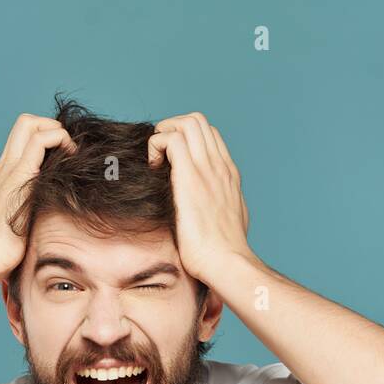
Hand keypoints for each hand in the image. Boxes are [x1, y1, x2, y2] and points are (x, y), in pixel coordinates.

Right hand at [0, 113, 74, 282]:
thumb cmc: (1, 250)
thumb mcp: (20, 222)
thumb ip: (30, 211)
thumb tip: (50, 218)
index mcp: (4, 175)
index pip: (22, 137)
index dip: (46, 136)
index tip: (63, 157)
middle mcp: (4, 167)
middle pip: (25, 122)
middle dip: (52, 126)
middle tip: (68, 151)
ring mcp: (9, 169)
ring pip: (30, 124)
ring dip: (57, 132)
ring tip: (71, 156)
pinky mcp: (18, 177)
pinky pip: (40, 142)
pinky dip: (60, 140)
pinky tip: (70, 161)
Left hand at [148, 112, 252, 284]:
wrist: (227, 262)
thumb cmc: (224, 253)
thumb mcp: (230, 223)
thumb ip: (222, 207)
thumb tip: (213, 209)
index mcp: (228, 175)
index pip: (210, 136)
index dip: (186, 140)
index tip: (171, 163)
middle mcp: (220, 166)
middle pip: (198, 121)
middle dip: (172, 129)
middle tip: (159, 157)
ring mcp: (207, 168)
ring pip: (186, 123)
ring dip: (163, 134)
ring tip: (155, 161)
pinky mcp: (190, 177)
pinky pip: (170, 139)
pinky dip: (156, 146)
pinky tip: (153, 170)